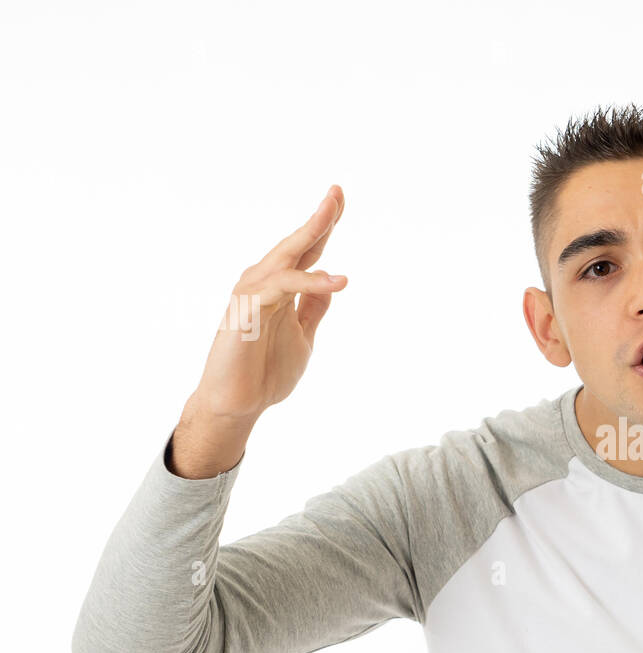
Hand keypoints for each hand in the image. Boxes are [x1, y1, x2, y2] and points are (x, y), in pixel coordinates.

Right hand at [190, 185, 348, 420]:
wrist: (238, 404)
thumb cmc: (265, 370)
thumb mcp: (303, 335)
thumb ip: (313, 309)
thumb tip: (332, 283)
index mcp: (280, 287)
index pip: (307, 251)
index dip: (323, 225)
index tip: (339, 198)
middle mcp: (264, 283)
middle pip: (296, 244)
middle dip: (318, 218)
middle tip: (337, 191)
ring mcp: (252, 295)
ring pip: (286, 259)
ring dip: (312, 236)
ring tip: (334, 215)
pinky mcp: (246, 312)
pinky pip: (280, 290)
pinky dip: (308, 283)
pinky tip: (335, 282)